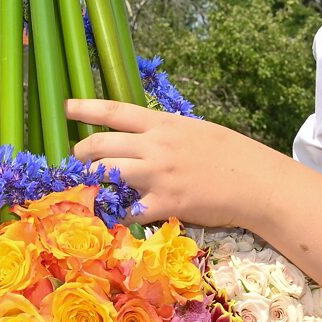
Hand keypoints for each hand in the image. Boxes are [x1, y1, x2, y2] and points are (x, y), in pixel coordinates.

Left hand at [68, 98, 293, 228]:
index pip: (116, 111)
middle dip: (82, 152)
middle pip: (102, 145)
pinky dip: (122, 213)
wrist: (255, 181)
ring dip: (93, 179)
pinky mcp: (166, 203)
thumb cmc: (229, 154)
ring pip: (108, 174)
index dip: (86, 108)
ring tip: (90, 184)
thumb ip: (165, 133)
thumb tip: (143, 136)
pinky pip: (131, 210)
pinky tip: (120, 215)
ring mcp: (159, 176)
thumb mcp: (195, 131)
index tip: (66, 106)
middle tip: (76, 158)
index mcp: (163, 125)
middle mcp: (156, 147)